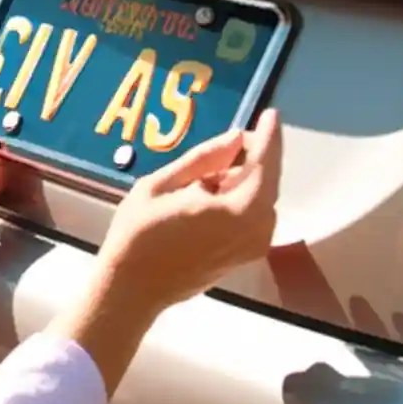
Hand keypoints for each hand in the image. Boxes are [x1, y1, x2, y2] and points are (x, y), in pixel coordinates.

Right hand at [97, 108, 282, 311]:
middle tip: (225, 142)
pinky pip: (252, 216)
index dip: (268, 135)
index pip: (265, 162)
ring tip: (205, 174)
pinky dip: (239, 199)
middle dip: (251, 157)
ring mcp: (254, 247)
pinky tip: (209, 196)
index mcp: (239, 210)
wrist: (131, 289)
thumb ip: (203, 159)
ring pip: (260, 199)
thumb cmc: (138, 234)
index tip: (271, 114)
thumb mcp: (162, 184)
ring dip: (242, 180)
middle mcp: (257, 230)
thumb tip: (235, 138)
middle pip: (266, 181)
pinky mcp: (245, 257)